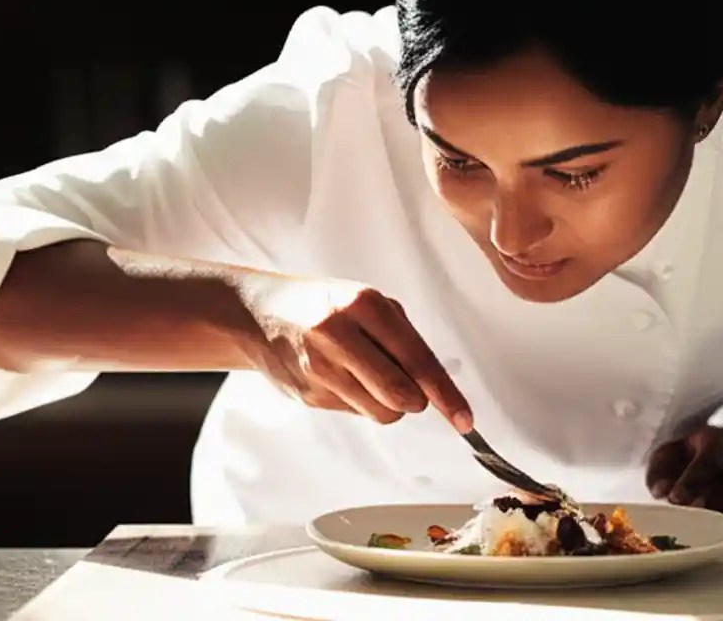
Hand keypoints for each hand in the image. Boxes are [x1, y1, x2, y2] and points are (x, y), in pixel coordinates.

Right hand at [231, 273, 472, 431]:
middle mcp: (340, 335)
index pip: (417, 359)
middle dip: (416, 400)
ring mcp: (320, 367)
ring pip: (381, 412)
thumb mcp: (367, 303)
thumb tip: (435, 384)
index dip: (446, 395)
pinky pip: (355, 413)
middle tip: (410, 387)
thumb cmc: (325, 305)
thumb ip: (402, 338)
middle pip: (401, 395)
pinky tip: (343, 377)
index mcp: (364, 305)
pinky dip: (361, 401)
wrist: (258, 314)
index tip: (465, 419)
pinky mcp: (308, 394)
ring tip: (370, 376)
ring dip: (389, 404)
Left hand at [645, 424, 722, 532]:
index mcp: (718, 441)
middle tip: (697, 515)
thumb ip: (661, 471)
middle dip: (717, 496)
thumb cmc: (696, 456)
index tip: (676, 498)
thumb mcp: (673, 454)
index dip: (693, 478)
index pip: (709, 457)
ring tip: (722, 527)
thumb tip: (660, 492)